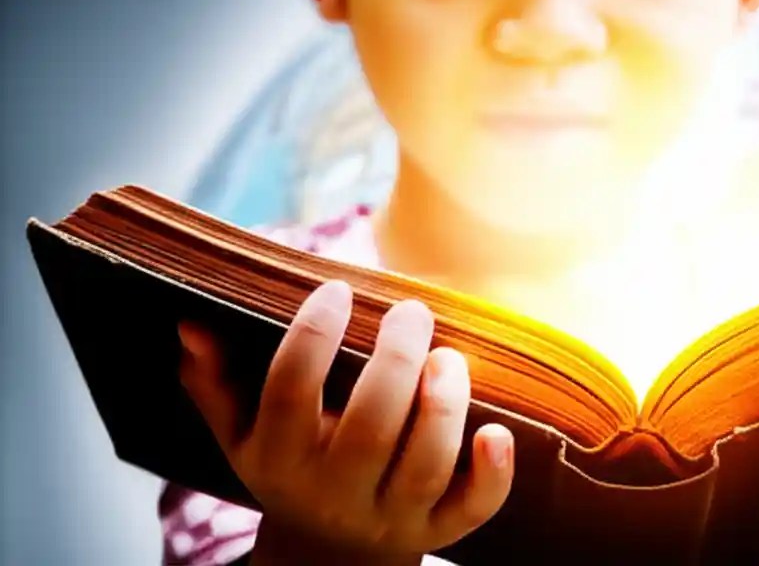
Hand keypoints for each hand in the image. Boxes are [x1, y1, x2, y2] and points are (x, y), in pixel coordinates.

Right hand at [177, 280, 514, 565]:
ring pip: (425, 464)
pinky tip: (496, 431)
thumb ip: (216, 379)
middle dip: (395, 360)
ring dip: (444, 406)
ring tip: (449, 356)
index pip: (289, 391)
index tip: (337, 288)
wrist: (328, 555)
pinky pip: (472, 510)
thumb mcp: (242, 433)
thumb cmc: (289, 468)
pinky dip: (493, 473)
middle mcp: (334, 491)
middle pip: (370, 426)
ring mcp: (391, 515)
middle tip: (411, 311)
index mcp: (279, 458)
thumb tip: (192, 323)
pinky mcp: (440, 530)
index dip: (313, 335)